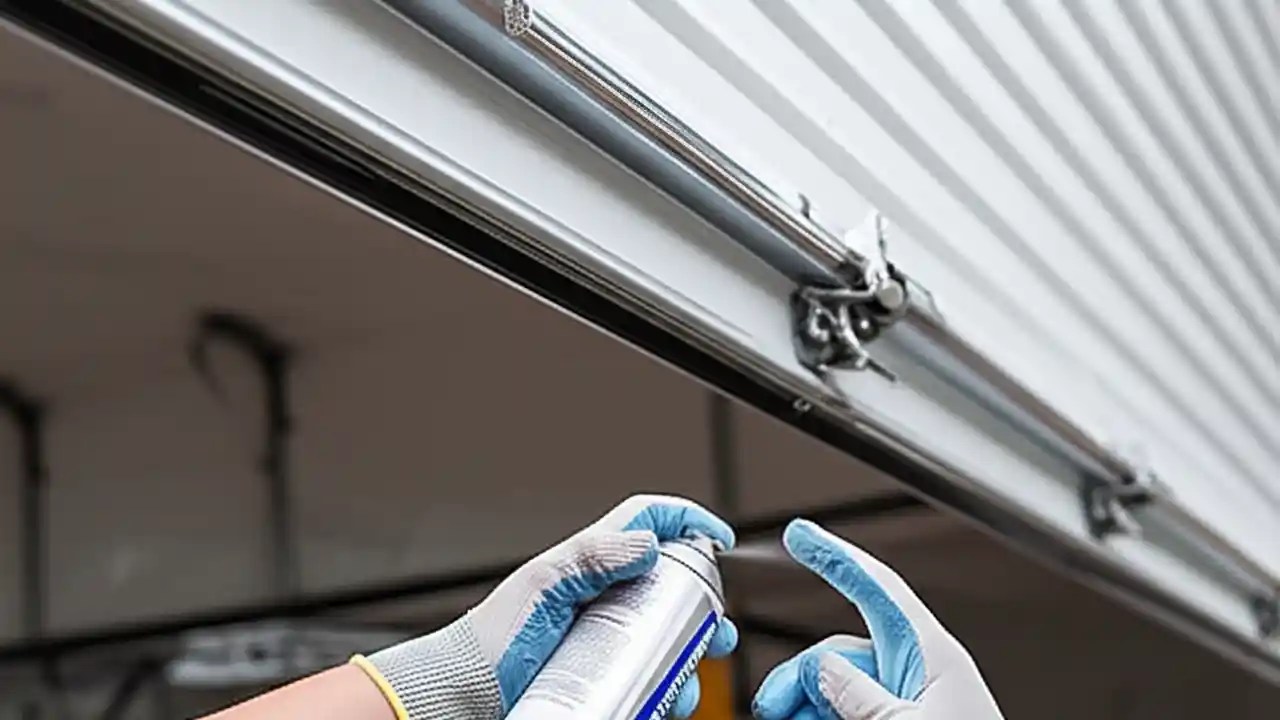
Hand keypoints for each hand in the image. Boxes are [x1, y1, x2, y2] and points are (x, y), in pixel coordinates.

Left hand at [356, 495, 737, 718]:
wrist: (468, 692)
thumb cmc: (495, 638)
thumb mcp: (543, 585)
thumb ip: (591, 556)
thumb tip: (648, 542)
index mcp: (593, 562)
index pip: (648, 522)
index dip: (686, 520)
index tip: (719, 538)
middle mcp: (606, 596)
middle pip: (673, 586)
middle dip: (705, 604)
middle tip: (718, 629)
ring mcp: (608, 636)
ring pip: (670, 636)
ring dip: (694, 653)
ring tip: (693, 674)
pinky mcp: (607, 673)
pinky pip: (652, 677)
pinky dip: (672, 687)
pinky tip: (671, 697)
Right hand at [751, 520, 1001, 719]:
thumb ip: (861, 694)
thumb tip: (823, 666)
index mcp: (931, 656)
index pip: (876, 588)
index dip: (835, 556)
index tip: (801, 534)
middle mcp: (914, 673)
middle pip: (839, 651)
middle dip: (800, 676)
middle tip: (775, 708)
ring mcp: (903, 703)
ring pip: (834, 688)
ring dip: (805, 707)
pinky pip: (842, 712)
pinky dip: (817, 719)